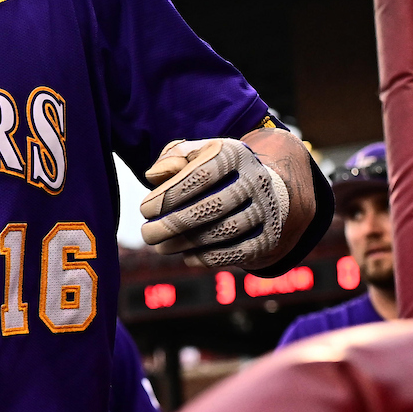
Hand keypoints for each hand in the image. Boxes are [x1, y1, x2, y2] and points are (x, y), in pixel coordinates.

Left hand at [139, 136, 292, 268]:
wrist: (262, 192)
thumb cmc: (215, 172)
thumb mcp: (195, 155)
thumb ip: (172, 158)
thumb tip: (153, 175)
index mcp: (235, 154)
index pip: (201, 174)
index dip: (170, 194)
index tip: (144, 210)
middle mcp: (256, 180)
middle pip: (214, 206)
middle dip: (174, 223)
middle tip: (146, 234)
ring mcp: (266, 210)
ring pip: (225, 231)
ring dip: (187, 243)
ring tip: (161, 247)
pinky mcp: (268, 238)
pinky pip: (237, 253)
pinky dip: (208, 258)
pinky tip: (186, 256)